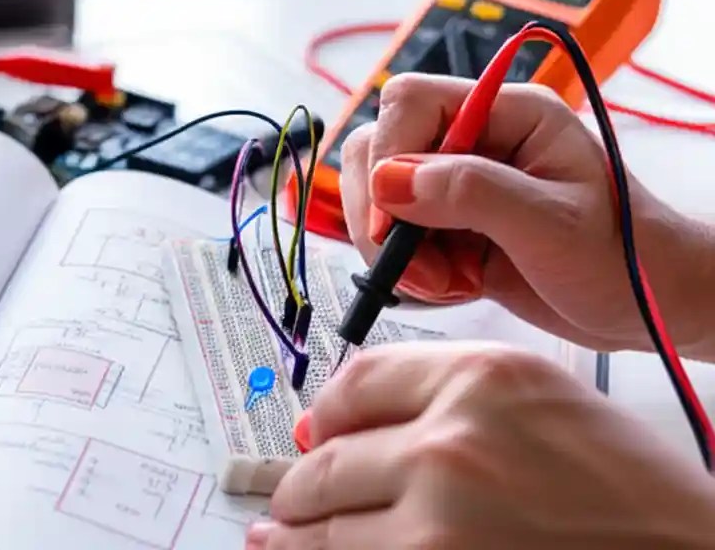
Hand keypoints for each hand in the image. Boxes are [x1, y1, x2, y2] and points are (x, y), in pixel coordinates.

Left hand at [247, 342, 714, 548]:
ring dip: (293, 531)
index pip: (358, 382)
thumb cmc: (634, 493)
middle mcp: (453, 440)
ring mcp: (440, 517)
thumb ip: (451, 397)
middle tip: (286, 495)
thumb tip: (347, 423)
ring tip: (277, 535)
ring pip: (326, 520)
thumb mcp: (545, 403)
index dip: (324, 411)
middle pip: (331, 456)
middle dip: (299, 481)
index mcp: (483, 378)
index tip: (313, 430)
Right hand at [339, 73, 714, 357]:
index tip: (393, 223)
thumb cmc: (627, 259)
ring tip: (449, 284)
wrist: (652, 310)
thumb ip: (470, 193)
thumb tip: (387, 180)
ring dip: (397, 250)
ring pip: (379, 198)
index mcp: (508, 113)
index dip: (388, 156)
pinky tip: (455, 288)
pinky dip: (410, 271)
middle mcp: (476, 140)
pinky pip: (396, 238)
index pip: (410, 102)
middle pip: (379, 150)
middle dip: (386, 217)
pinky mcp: (449, 227)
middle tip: (423, 269)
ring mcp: (458, 185)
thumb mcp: (553, 225)